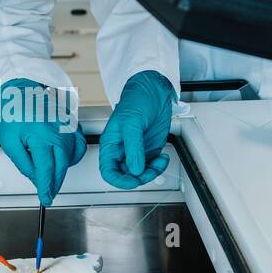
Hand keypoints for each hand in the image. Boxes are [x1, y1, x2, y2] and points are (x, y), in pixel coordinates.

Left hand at [0, 78, 85, 205]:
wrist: (22, 89)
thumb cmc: (14, 110)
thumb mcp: (10, 141)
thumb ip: (23, 163)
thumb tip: (35, 178)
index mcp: (42, 136)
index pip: (46, 170)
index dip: (46, 187)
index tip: (45, 197)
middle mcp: (59, 133)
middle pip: (61, 167)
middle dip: (54, 183)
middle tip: (47, 193)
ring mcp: (68, 128)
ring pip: (70, 159)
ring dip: (61, 170)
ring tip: (49, 174)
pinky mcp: (73, 125)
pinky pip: (78, 147)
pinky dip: (72, 157)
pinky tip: (62, 160)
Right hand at [99, 70, 175, 189]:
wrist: (155, 91)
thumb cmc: (137, 99)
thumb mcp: (132, 123)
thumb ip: (133, 148)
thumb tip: (135, 169)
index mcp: (111, 144)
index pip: (108, 171)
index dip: (119, 180)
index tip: (132, 181)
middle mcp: (122, 150)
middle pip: (126, 175)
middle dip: (139, 177)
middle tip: (150, 170)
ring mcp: (137, 151)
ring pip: (141, 173)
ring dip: (152, 172)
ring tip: (159, 161)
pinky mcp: (150, 150)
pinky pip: (153, 166)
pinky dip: (159, 166)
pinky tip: (163, 157)